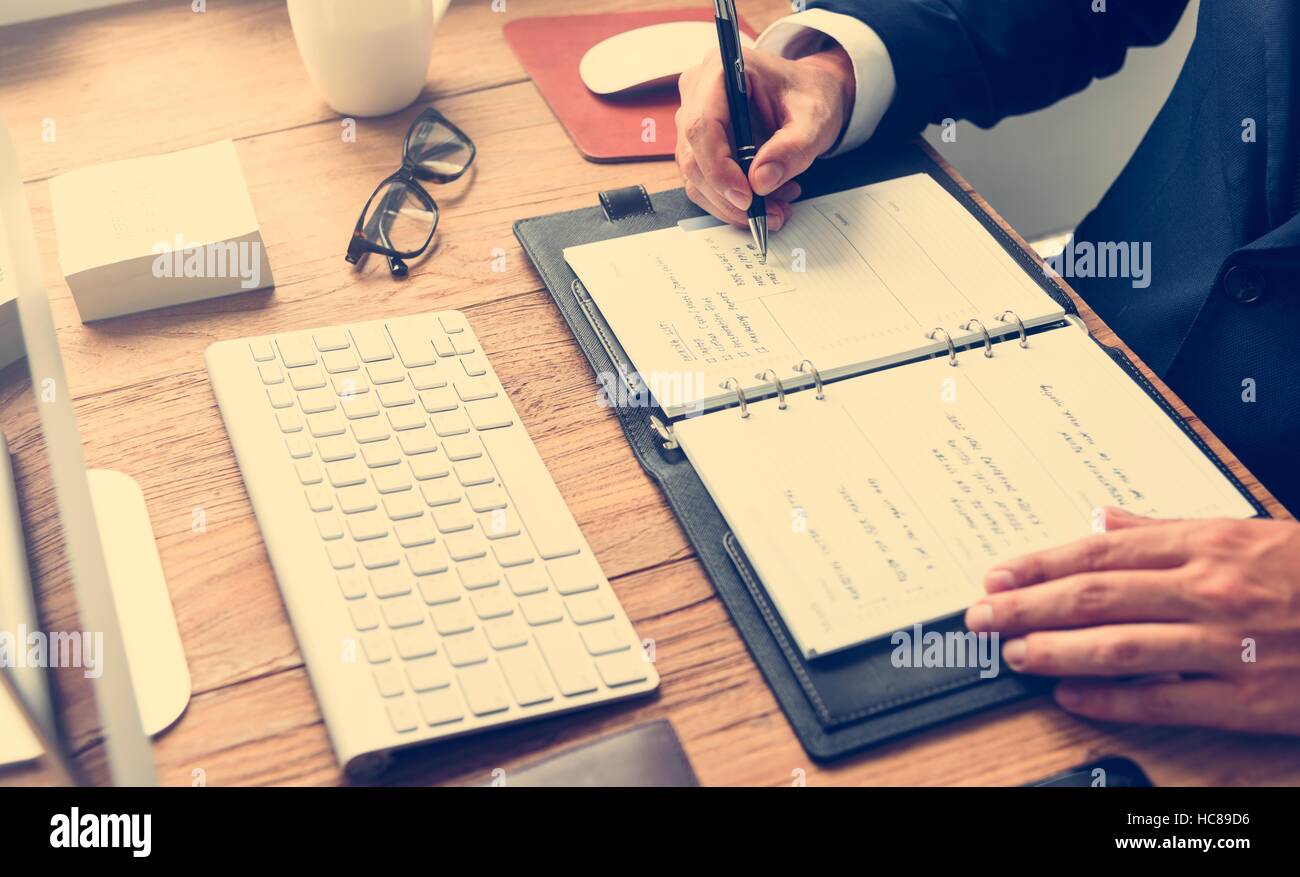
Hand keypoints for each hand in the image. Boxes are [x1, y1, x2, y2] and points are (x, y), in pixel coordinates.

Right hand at [675, 45, 854, 229]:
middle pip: (695, 157)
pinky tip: (766, 201)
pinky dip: (732, 202)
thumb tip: (761, 181)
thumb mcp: (814, 119)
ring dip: (732, 204)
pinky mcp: (698, 146)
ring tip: (775, 209)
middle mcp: (697, 93)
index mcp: (720, 69)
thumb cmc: (809, 96)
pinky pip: (704, 183)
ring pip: (696, 177)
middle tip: (768, 214)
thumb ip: (792, 148)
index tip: (747, 197)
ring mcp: (693, 120)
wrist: (809, 96)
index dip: (719, 168)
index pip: (703, 126)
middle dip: (729, 196)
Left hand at [965, 508, 1299, 735]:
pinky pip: (1163, 700)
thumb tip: (1103, 522)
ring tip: (1013, 654)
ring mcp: (1226, 646)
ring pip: (1119, 648)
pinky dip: (1110, 699)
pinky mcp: (1245, 698)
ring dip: (1056, 652)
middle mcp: (1207, 592)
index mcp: (1205, 545)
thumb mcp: (1244, 531)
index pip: (1098, 554)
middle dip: (1028, 608)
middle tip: (983, 617)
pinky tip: (1071, 696)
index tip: (998, 577)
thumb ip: (1165, 530)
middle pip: (1094, 598)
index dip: (1039, 566)